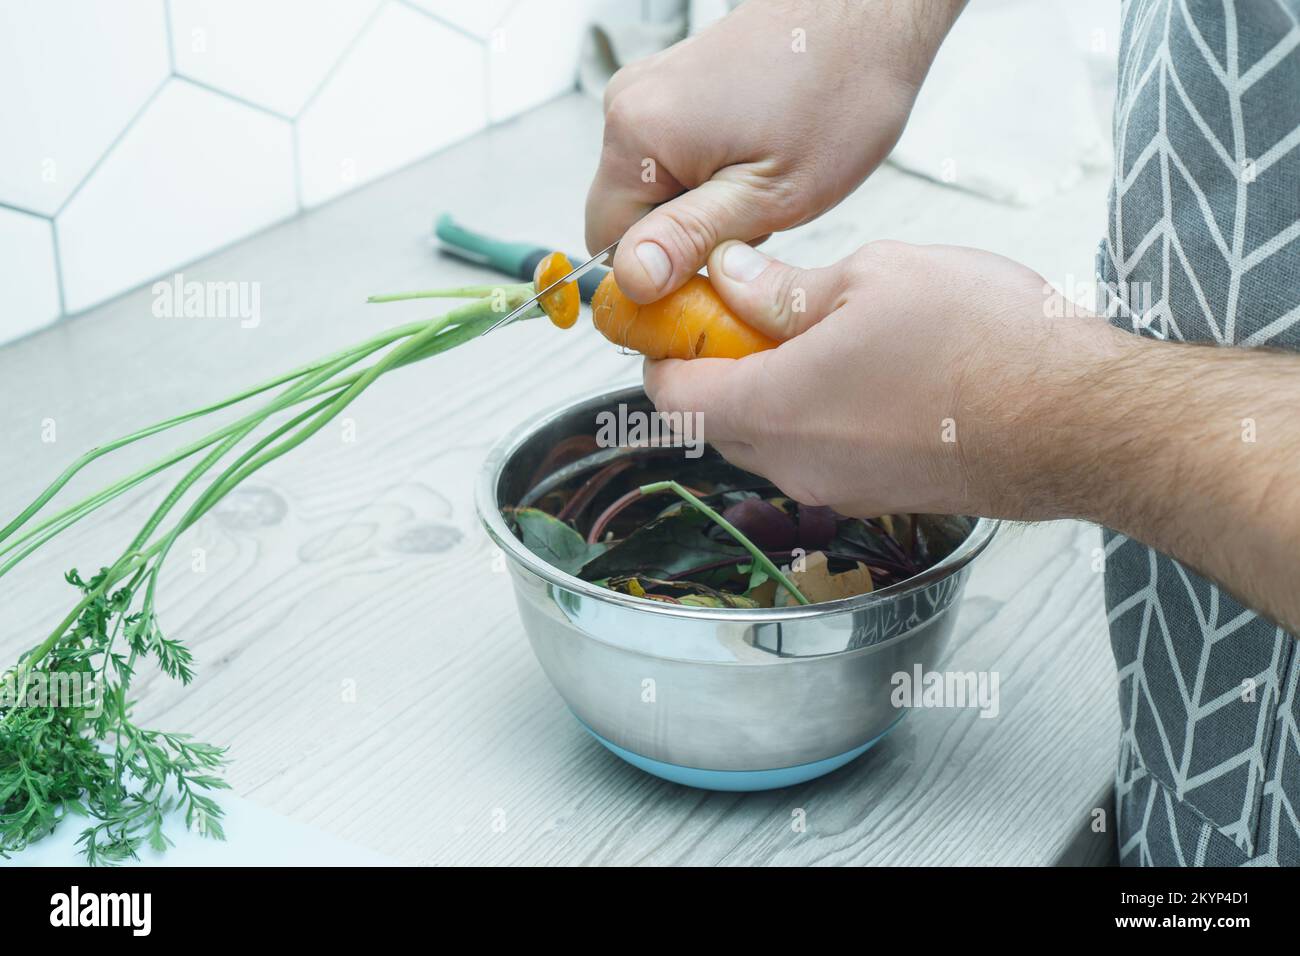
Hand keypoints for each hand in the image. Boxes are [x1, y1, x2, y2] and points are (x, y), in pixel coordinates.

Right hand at [585, 0, 963, 303]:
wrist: (870, 17)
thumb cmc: (838, 92)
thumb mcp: (769, 194)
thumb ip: (691, 240)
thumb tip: (630, 280)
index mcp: (639, 134)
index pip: (604, 245)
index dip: (650, 282)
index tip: (702, 294)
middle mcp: (628, 106)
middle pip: (627, 219)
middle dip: (681, 245)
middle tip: (751, 231)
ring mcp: (650, 93)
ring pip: (652, 194)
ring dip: (699, 214)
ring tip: (762, 191)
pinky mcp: (673, 89)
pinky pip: (670, 162)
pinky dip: (707, 182)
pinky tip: (756, 166)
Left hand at [644, 239, 1122, 517]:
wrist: (1078, 421)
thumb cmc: (984, 346)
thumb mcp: (873, 278)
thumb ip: (784, 289)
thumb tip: (732, 279)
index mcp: (772, 409)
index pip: (670, 398)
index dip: (665, 353)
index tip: (683, 317)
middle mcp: (795, 465)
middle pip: (715, 424)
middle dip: (720, 371)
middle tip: (752, 314)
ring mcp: (839, 489)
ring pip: (770, 442)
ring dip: (773, 394)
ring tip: (823, 335)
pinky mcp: (882, 496)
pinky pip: (821, 457)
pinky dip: (819, 418)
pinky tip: (867, 372)